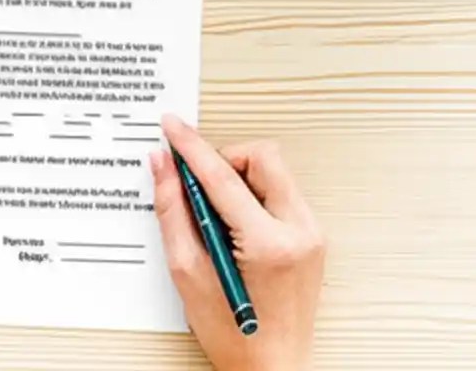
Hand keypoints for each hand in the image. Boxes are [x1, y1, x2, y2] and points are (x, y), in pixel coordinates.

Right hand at [150, 117, 324, 370]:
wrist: (273, 367)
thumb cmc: (234, 335)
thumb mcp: (187, 273)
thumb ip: (172, 212)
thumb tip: (162, 169)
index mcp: (269, 243)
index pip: (223, 175)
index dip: (191, 147)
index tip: (173, 128)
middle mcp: (300, 232)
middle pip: (263, 157)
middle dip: (225, 160)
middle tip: (197, 184)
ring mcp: (312, 234)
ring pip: (275, 172)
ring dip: (239, 179)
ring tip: (214, 215)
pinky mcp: (313, 238)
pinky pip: (282, 195)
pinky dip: (253, 197)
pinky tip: (233, 225)